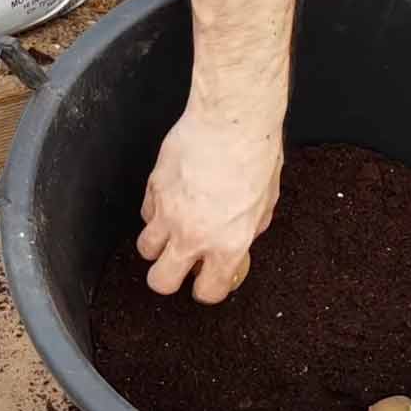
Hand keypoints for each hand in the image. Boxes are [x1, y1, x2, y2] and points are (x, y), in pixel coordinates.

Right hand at [137, 100, 282, 304]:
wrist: (232, 119)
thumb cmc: (256, 155)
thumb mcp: (266, 203)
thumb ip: (247, 231)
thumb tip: (237, 241)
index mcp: (227, 244)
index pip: (207, 291)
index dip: (209, 288)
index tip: (212, 279)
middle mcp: (192, 235)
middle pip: (161, 281)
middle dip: (170, 278)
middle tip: (182, 265)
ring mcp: (168, 212)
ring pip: (145, 249)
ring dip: (158, 246)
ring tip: (173, 232)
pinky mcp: (154, 187)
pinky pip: (146, 213)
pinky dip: (155, 213)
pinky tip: (172, 201)